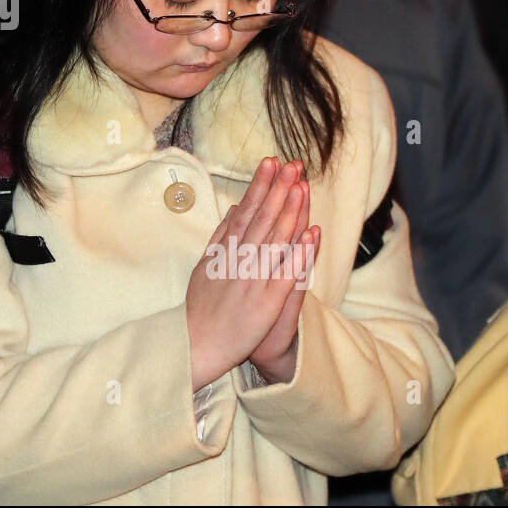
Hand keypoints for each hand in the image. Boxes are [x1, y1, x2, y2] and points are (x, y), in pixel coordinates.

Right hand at [184, 157, 316, 389]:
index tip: (270, 163)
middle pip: (261, 219)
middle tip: (291, 164)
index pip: (244, 211)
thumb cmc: (201, 308)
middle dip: (278, 190)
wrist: (196, 344)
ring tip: (301, 186)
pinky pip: (287, 274)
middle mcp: (237, 260)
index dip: (259, 186)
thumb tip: (232, 210)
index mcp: (223, 250)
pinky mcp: (266, 302)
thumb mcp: (204, 266)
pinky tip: (311, 234)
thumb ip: (220, 237)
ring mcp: (252, 279)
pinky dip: (299, 253)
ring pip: (275, 240)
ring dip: (289, 212)